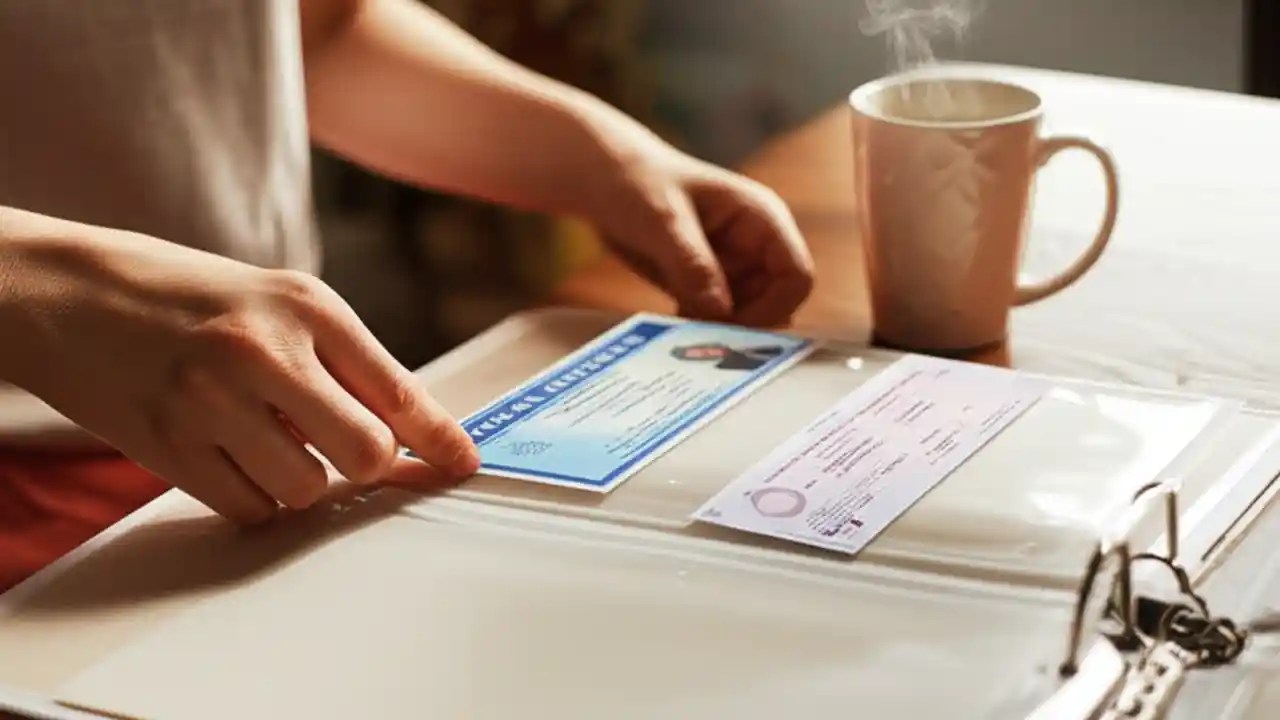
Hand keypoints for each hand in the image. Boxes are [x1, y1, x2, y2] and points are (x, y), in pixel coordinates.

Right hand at [5, 225, 478, 523]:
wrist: (74, 294)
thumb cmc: (197, 300)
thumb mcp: (283, 302)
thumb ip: (350, 364)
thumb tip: (416, 437)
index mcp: (307, 307)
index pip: (400, 391)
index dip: (441, 440)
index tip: (463, 465)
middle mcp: (263, 351)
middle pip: (365, 454)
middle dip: (367, 465)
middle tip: (344, 449)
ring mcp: (211, 402)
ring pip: (306, 489)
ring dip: (304, 480)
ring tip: (269, 438)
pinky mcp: (169, 447)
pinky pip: (250, 509)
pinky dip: (257, 496)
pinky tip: (234, 455)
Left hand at [587, 129, 814, 327]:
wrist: (603, 178)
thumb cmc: (637, 182)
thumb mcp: (662, 220)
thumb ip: (693, 264)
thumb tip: (720, 311)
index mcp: (762, 219)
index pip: (796, 276)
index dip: (772, 309)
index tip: (728, 327)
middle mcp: (756, 246)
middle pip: (776, 305)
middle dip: (742, 326)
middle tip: (698, 337)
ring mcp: (734, 267)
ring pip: (747, 318)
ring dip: (717, 332)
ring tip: (679, 330)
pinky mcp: (708, 284)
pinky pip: (717, 320)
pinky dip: (698, 330)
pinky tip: (669, 327)